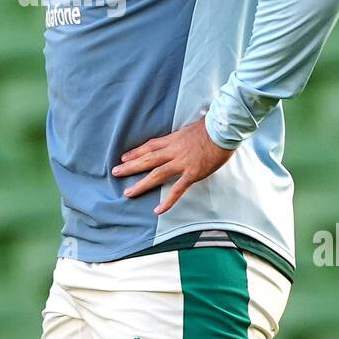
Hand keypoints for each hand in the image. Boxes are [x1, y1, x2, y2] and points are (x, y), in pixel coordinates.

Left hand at [110, 117, 235, 214]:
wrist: (223, 130)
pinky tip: (158, 210)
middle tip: (115, 172)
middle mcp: (173, 151)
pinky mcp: (192, 173)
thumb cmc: (212, 127)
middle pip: (147, 159)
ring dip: (141, 184)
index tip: (124, 157)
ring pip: (156, 175)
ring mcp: (182, 163)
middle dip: (130, 166)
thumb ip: (184, 137)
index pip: (150, 146)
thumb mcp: (192, 128)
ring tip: (128, 192)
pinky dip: (168, 201)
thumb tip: (182, 139)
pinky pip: (177, 189)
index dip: (136, 152)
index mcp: (173, 139)